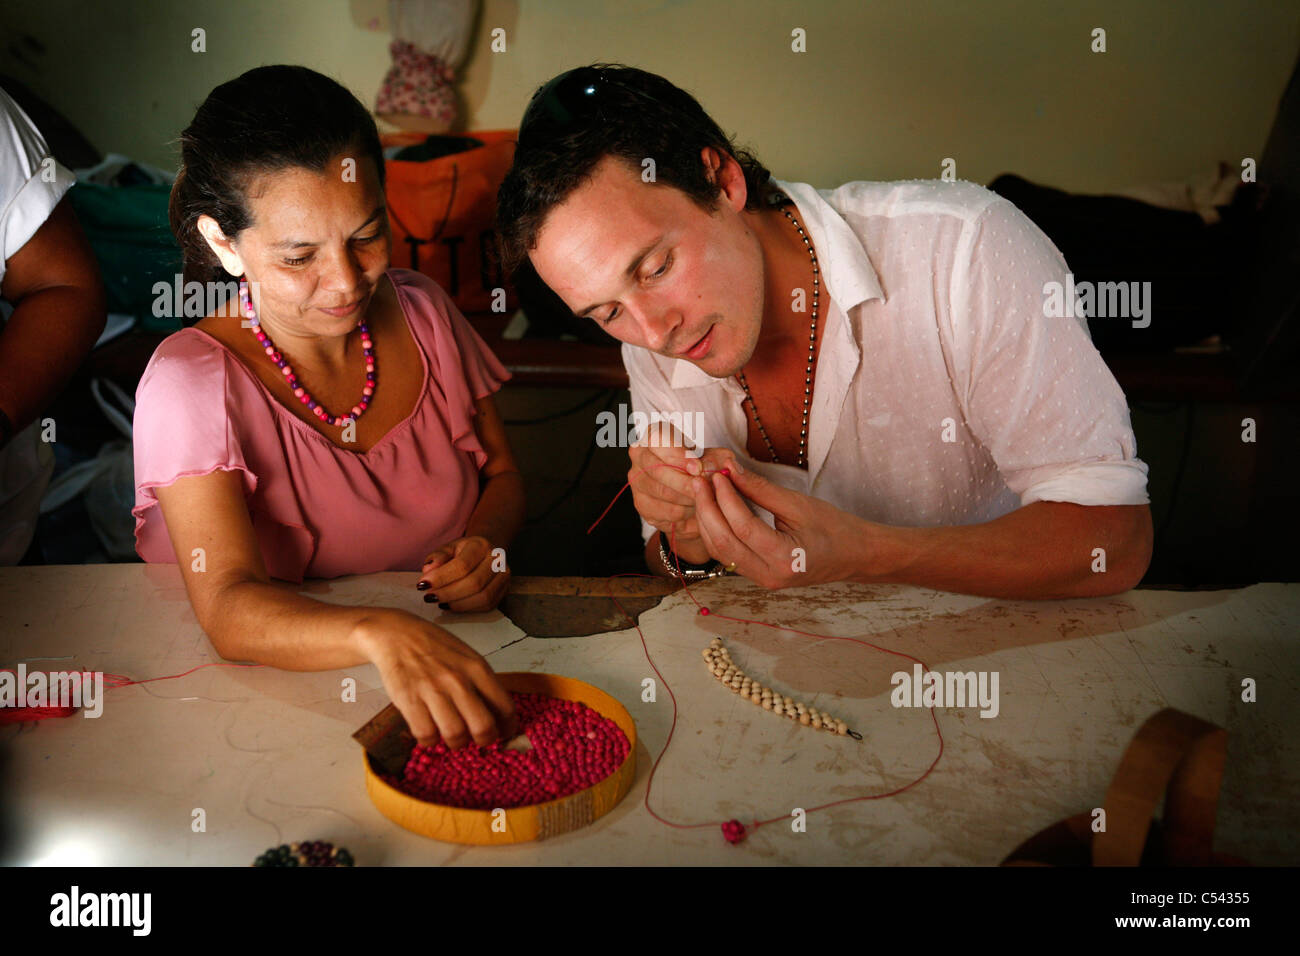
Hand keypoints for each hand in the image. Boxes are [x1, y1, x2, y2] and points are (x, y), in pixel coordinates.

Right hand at [355, 608, 517, 748]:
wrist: (397, 634)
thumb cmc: (435, 647)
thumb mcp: (467, 657)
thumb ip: (482, 683)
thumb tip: (497, 715)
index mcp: (477, 668)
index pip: (505, 707)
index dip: (508, 728)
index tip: (503, 734)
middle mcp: (458, 680)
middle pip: (483, 727)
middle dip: (484, 740)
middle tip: (477, 740)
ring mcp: (433, 691)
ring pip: (455, 735)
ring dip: (456, 743)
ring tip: (452, 736)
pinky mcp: (409, 701)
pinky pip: (427, 736)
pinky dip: (430, 741)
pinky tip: (430, 732)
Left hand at [417, 535, 509, 611]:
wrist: (484, 552)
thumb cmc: (463, 552)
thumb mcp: (447, 548)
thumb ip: (437, 557)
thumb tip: (428, 570)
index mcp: (481, 545)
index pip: (462, 565)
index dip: (441, 578)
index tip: (422, 585)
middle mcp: (497, 560)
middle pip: (474, 583)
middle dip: (447, 593)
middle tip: (428, 597)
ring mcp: (504, 576)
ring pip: (482, 597)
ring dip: (457, 603)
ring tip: (439, 601)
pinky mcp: (504, 591)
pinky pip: (486, 605)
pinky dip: (466, 608)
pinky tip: (451, 605)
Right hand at [627, 420, 740, 555]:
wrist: (694, 495)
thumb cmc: (703, 469)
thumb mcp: (717, 458)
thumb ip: (719, 459)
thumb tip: (715, 467)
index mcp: (654, 435)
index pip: (658, 439)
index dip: (678, 455)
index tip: (697, 467)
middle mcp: (640, 456)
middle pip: (657, 469)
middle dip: (683, 481)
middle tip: (703, 487)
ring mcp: (637, 481)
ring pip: (661, 492)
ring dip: (686, 498)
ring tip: (703, 497)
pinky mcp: (642, 504)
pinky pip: (663, 511)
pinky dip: (683, 513)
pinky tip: (693, 509)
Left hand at [690, 465, 892, 587]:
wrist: (854, 555)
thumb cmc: (834, 528)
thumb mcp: (798, 504)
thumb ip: (761, 490)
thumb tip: (730, 470)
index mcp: (785, 558)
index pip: (742, 527)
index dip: (725, 498)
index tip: (717, 474)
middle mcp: (769, 576)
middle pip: (724, 543)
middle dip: (707, 509)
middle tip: (700, 481)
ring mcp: (762, 580)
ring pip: (721, 552)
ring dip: (707, 521)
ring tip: (703, 492)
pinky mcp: (758, 576)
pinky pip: (728, 556)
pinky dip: (716, 532)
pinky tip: (713, 510)